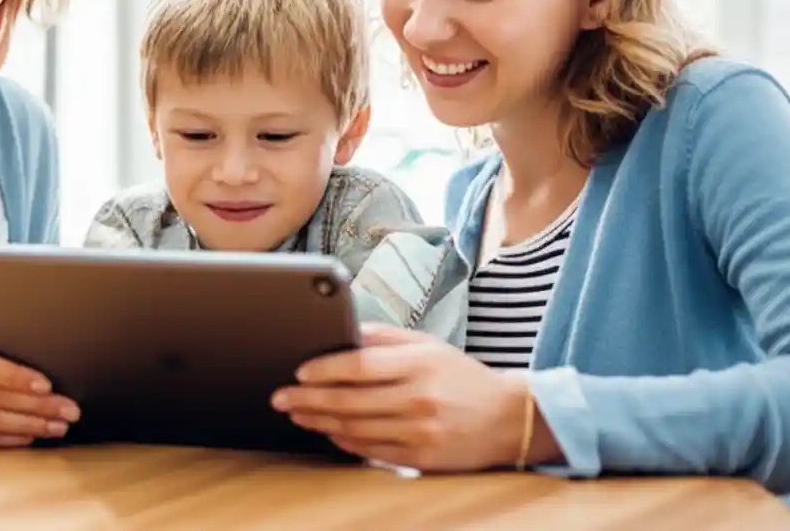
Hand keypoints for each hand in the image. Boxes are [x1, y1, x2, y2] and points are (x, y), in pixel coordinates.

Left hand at [271, 323, 536, 470]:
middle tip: (280, 397)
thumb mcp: (428, 345)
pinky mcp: (421, 457)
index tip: (298, 372)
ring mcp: (420, 430)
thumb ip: (385, 337)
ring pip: (355, 428)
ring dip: (319, 422)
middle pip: (348, 400)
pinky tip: (328, 432)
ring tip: (297, 413)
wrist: (509, 417)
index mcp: (418, 363)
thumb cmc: (461, 377)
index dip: (323, 369)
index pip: (359, 364)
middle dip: (307, 399)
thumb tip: (343, 332)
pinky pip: (371, 451)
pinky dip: (344, 441)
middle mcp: (418, 397)